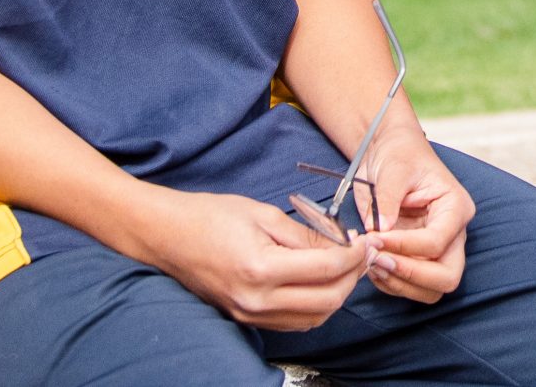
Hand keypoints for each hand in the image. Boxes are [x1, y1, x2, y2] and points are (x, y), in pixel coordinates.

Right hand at [133, 187, 370, 330]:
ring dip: (338, 293)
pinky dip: (316, 305)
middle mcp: (257, 300)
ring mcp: (250, 313)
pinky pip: (294, 321)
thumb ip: (306, 234)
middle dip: (353, 276)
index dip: (356, 255)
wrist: (167, 236)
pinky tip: (321, 281)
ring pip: (314, 317)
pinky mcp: (246, 317)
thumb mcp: (264, 214)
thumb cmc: (210, 217)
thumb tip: (341, 243)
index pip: (328, 270)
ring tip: (346, 266)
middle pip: (328, 301)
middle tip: (363, 254)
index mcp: (262, 269)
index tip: (367, 241)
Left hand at [358, 126, 473, 303]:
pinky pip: (410, 287)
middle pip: (446, 277)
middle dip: (410, 275)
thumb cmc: (399, 155)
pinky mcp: (417, 257)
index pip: (437, 243)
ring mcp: (436, 249)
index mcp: (456, 208)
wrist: (391, 153)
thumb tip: (381, 229)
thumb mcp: (395, 169)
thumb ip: (389, 199)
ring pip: (429, 290)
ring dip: (398, 283)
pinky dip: (389, 283)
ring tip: (371, 262)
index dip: (405, 247)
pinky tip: (370, 263)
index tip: (375, 240)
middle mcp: (452, 233)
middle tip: (377, 260)